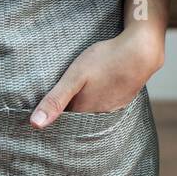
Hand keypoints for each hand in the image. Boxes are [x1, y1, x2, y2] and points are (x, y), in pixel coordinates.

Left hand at [30, 28, 162, 127]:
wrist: (141, 51)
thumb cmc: (105, 60)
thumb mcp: (75, 76)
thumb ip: (55, 100)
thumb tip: (34, 124)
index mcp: (85, 111)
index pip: (65, 121)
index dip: (55, 115)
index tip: (45, 111)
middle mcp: (100, 114)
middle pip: (80, 116)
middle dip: (70, 111)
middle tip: (59, 103)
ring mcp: (115, 106)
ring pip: (95, 110)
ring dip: (86, 105)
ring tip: (77, 96)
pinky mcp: (125, 97)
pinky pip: (108, 103)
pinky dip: (101, 99)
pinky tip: (99, 89)